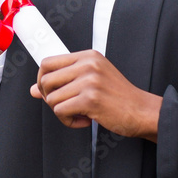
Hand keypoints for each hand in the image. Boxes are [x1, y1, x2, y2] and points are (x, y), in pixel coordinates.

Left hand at [29, 50, 162, 141]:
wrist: (142, 111)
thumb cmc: (118, 97)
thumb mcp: (92, 80)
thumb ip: (64, 81)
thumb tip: (34, 90)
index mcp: (87, 56)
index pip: (47, 62)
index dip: (42, 80)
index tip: (50, 92)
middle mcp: (88, 64)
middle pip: (45, 79)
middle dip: (48, 97)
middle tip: (63, 105)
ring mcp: (89, 81)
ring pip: (52, 98)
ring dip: (61, 112)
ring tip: (78, 114)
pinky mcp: (90, 99)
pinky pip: (61, 111)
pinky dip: (68, 121)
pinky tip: (84, 120)